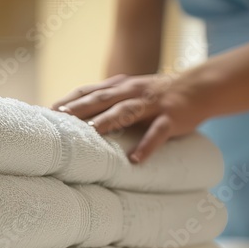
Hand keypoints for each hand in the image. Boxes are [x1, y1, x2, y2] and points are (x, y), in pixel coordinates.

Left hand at [51, 73, 207, 162]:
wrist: (200, 87)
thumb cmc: (161, 94)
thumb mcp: (133, 92)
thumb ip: (110, 101)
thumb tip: (82, 117)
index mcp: (121, 87)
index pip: (90, 91)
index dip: (69, 100)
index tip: (48, 111)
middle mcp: (133, 92)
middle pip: (102, 98)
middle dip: (81, 108)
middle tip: (60, 119)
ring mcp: (152, 104)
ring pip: (126, 111)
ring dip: (109, 120)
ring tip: (92, 132)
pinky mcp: (171, 118)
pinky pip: (158, 133)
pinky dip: (147, 146)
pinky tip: (135, 160)